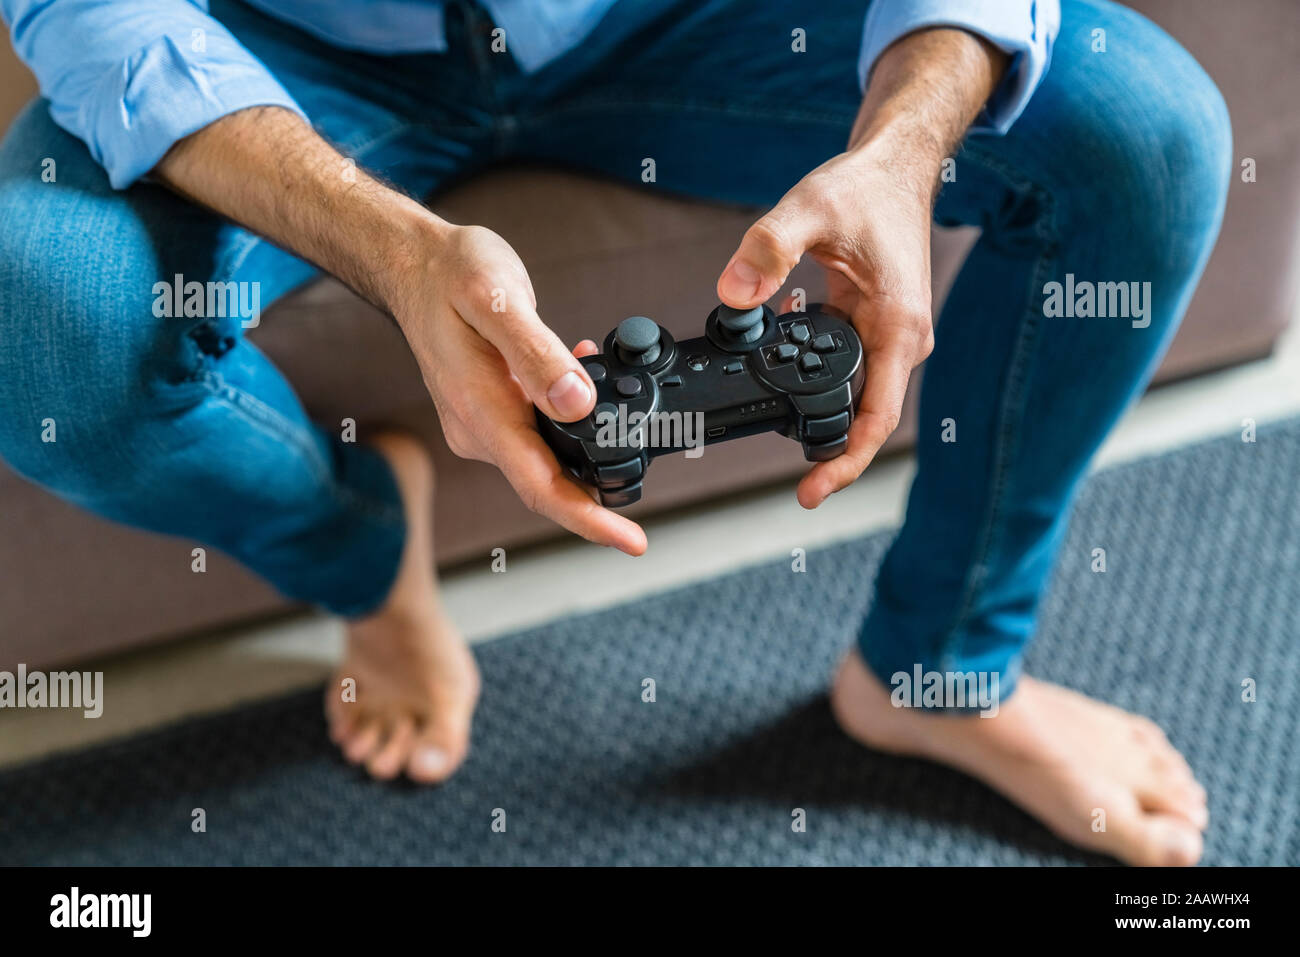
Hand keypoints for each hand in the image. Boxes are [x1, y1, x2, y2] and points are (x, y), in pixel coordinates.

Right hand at [390, 223, 646, 554]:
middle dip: (599, 492)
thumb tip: (578, 403)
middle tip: (645, 483)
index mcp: (480, 409)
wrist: (412, 264)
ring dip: (586, 446)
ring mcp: (480, 423)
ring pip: (545, 456)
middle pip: (547, 482)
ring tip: (626, 412)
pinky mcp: (487, 411)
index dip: (589, 520)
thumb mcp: (495, 298)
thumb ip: (536, 353)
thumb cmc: (450, 274)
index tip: (632, 541)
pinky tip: (586, 381)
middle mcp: (477, 428)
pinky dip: (570, 418)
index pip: (540, 485)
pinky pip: (536, 431)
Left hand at [717, 143, 935, 507]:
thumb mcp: (810, 208)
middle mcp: (900, 340)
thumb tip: (732, 295)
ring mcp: (888, 336)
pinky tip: (774, 351)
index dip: (845, 462)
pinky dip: (805, 368)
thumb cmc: (867, 187)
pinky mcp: (871, 326)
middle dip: (822, 444)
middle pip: (862, 416)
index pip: (875, 418)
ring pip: (849, 392)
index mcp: (897, 327)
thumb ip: (768, 249)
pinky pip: (839, 365)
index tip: (813, 492)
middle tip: (784, 470)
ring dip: (809, 403)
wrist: (897, 165)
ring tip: (766, 405)